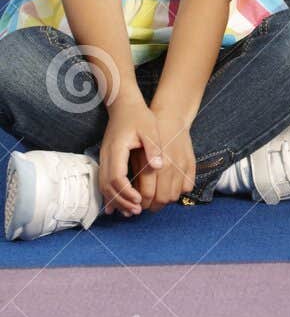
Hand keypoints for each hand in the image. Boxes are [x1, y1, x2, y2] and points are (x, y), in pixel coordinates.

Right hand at [99, 97, 163, 216]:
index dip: (127, 191)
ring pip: (103, 186)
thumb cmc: (139, 116)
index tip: (139, 199)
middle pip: (107, 186)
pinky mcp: (106, 159)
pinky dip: (110, 195)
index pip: (117, 176)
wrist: (123, 104)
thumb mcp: (150, 129)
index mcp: (117, 149)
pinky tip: (118, 206)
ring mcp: (104, 158)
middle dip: (121, 201)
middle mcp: (106, 155)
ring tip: (130, 211)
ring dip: (115, 201)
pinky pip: (103, 182)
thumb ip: (153, 147)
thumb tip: (158, 166)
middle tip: (136, 211)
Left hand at [134, 104, 196, 211]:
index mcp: (155, 165)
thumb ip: (136, 176)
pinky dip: (179, 190)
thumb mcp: (137, 153)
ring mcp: (183, 166)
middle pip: (162, 199)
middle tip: (146, 203)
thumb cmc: (149, 135)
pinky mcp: (191, 164)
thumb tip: (131, 197)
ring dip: (166, 200)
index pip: (147, 195)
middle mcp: (171, 167)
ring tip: (157, 195)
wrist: (170, 117)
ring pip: (175, 196)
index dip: (140, 203)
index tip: (137, 203)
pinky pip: (187, 187)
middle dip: (152, 205)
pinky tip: (170, 186)